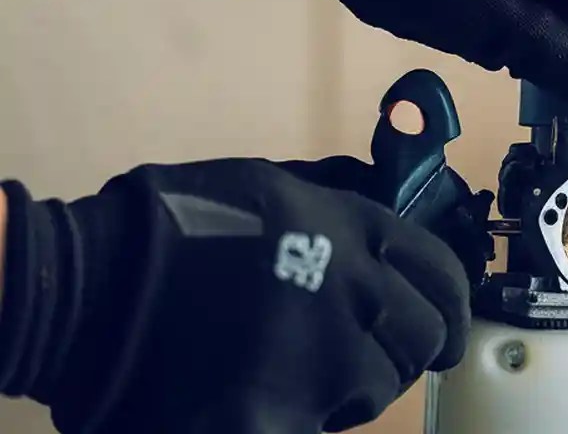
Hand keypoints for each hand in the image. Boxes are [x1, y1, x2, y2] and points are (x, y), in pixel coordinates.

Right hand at [0, 157, 467, 432]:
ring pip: (377, 389)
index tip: (445, 319)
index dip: (449, 301)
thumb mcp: (274, 186)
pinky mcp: (282, 417)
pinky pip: (323, 422)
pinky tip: (264, 397)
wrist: (88, 286)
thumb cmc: (173, 225)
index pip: (443, 275)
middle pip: (424, 338)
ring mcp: (324, 360)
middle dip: (406, 347)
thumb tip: (388, 217)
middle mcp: (355, 293)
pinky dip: (303, 415)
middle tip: (368, 351)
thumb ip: (341, 208)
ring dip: (353, 385)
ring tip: (298, 368)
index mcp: (353, 231)